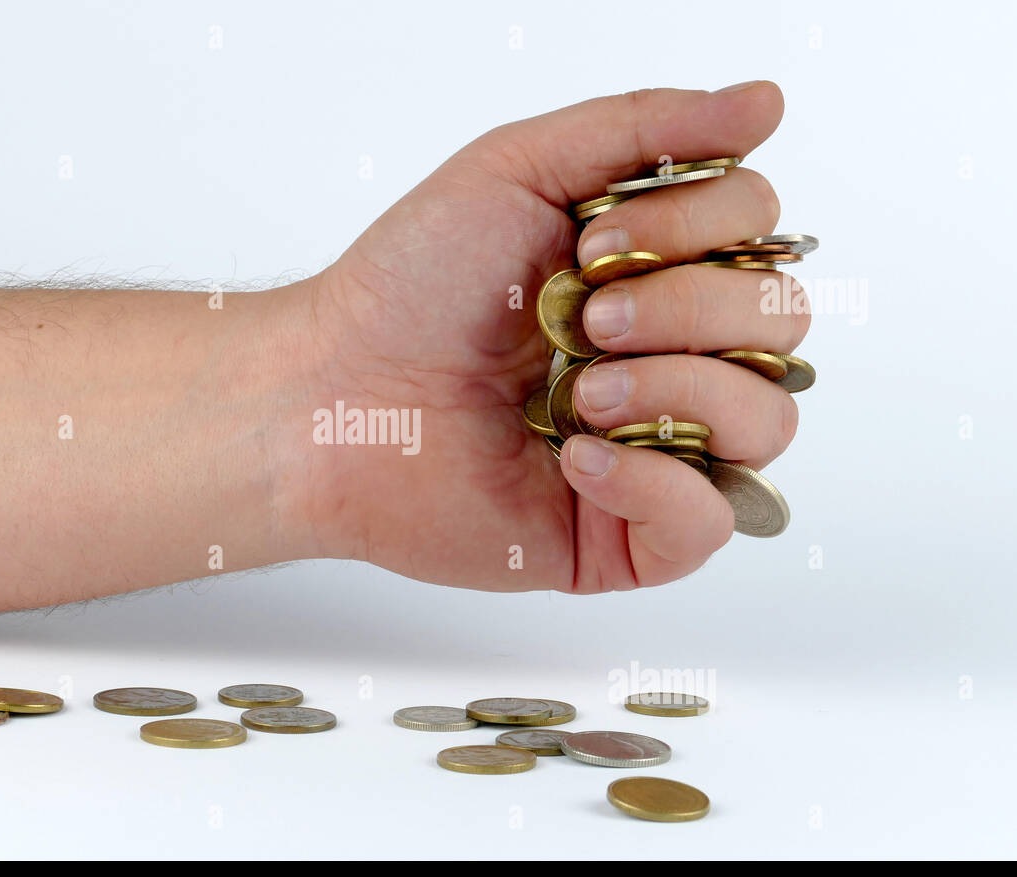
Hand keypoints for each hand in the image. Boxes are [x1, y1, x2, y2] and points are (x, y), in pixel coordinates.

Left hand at [298, 82, 807, 592]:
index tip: (594, 241)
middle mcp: (668, 360)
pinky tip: (575, 460)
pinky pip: (711, 520)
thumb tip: (766, 101)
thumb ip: (647, 130)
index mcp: (656, 276)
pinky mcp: (625, 535)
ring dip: (676, 389)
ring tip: (579, 393)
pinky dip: (658, 483)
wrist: (335, 394)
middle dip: (686, 307)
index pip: (762, 241)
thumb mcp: (521, 168)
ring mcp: (654, 450)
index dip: (703, 228)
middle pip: (780, 326)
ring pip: (767, 421)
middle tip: (585, 318)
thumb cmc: (412, 285)